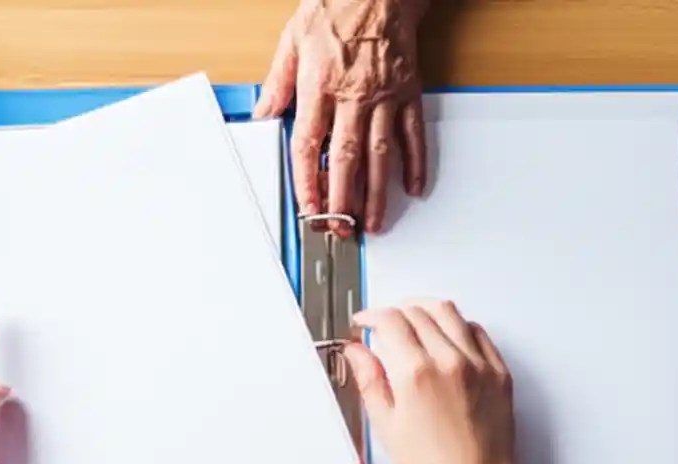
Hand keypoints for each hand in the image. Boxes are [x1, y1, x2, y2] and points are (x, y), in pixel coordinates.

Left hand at [255, 0, 428, 234]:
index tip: (309, 208)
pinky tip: (413, 188)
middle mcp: (354, 95)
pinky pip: (414, 132)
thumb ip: (277, 84)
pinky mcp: (408, 91)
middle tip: (340, 229)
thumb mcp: (292, 42)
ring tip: (372, 222)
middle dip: (343, 199)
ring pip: (381, 153)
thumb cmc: (334, 9)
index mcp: (321, 86)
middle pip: (347, 158)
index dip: (309, 182)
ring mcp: (385, 96)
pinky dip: (415, 162)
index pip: (311, 145)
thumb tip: (262, 116)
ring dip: (377, 193)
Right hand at [342, 301, 516, 463]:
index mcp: (416, 373)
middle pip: (418, 311)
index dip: (370, 316)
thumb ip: (370, 380)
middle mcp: (449, 360)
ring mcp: (478, 363)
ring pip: (449, 312)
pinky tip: (446, 337)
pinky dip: (457, 325)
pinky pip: (477, 331)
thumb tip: (355, 351)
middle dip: (394, 312)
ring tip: (413, 322)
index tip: (363, 323)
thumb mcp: (387, 426)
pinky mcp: (498, 371)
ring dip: (425, 309)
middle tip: (384, 325)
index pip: (390, 321)